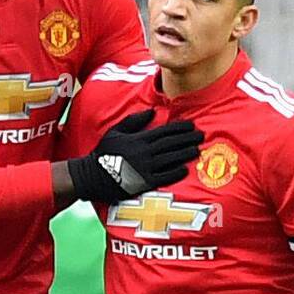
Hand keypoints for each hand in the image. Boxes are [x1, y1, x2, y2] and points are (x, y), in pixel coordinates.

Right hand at [67, 109, 203, 204]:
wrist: (92, 175)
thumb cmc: (104, 153)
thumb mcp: (115, 132)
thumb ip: (134, 121)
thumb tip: (152, 111)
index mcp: (139, 139)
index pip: (164, 131)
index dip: (180, 128)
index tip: (191, 126)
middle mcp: (144, 152)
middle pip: (171, 143)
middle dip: (187, 139)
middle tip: (200, 136)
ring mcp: (145, 168)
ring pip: (171, 158)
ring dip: (185, 153)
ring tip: (197, 150)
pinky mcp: (144, 182)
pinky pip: (164, 177)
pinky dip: (175, 172)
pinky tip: (184, 168)